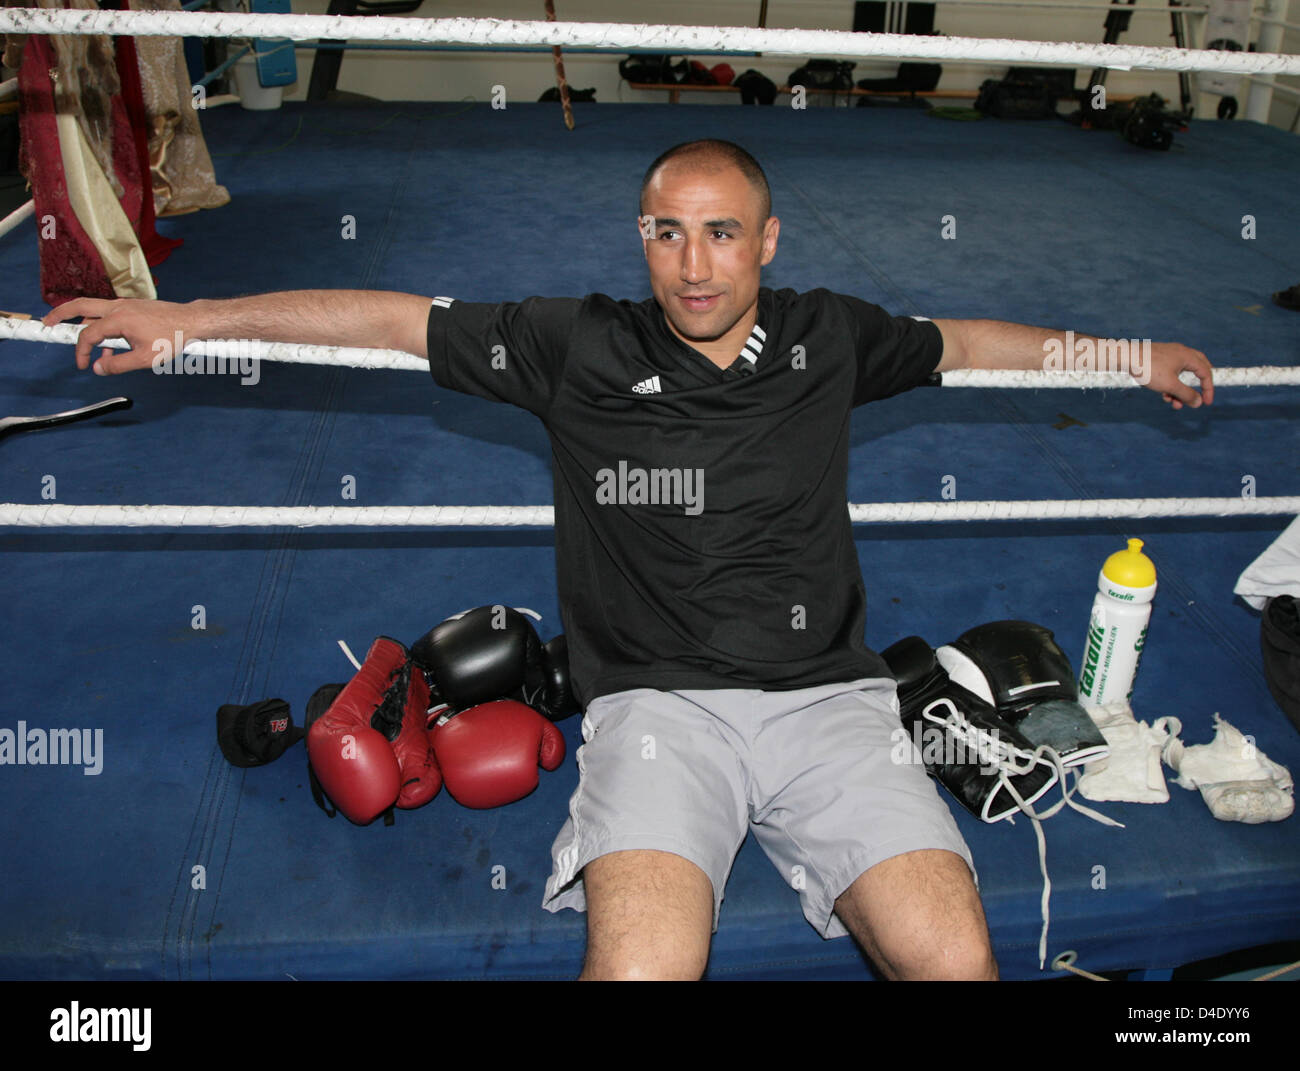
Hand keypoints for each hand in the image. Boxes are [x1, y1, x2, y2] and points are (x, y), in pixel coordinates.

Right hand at [43, 297, 195, 375]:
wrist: (191, 321)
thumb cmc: (172, 338)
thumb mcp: (145, 358)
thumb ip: (118, 365)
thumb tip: (98, 368)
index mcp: (117, 318)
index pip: (88, 334)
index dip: (82, 352)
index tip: (83, 365)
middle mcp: (117, 307)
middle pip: (80, 306)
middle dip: (60, 314)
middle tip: (47, 323)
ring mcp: (125, 305)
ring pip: (96, 311)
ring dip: (87, 326)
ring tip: (92, 351)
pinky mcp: (133, 307)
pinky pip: (110, 315)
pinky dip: (104, 327)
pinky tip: (113, 348)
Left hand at [1142, 342, 1213, 409]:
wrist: (1125, 357)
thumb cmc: (1148, 369)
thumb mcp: (1170, 385)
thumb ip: (1186, 394)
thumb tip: (1199, 403)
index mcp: (1188, 356)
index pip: (1206, 372)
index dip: (1208, 389)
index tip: (1206, 403)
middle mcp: (1181, 352)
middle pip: (1198, 369)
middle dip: (1198, 386)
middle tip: (1199, 396)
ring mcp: (1169, 354)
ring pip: (1181, 374)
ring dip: (1180, 390)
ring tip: (1174, 404)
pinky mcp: (1158, 358)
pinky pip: (1170, 372)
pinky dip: (1170, 384)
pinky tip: (1163, 395)